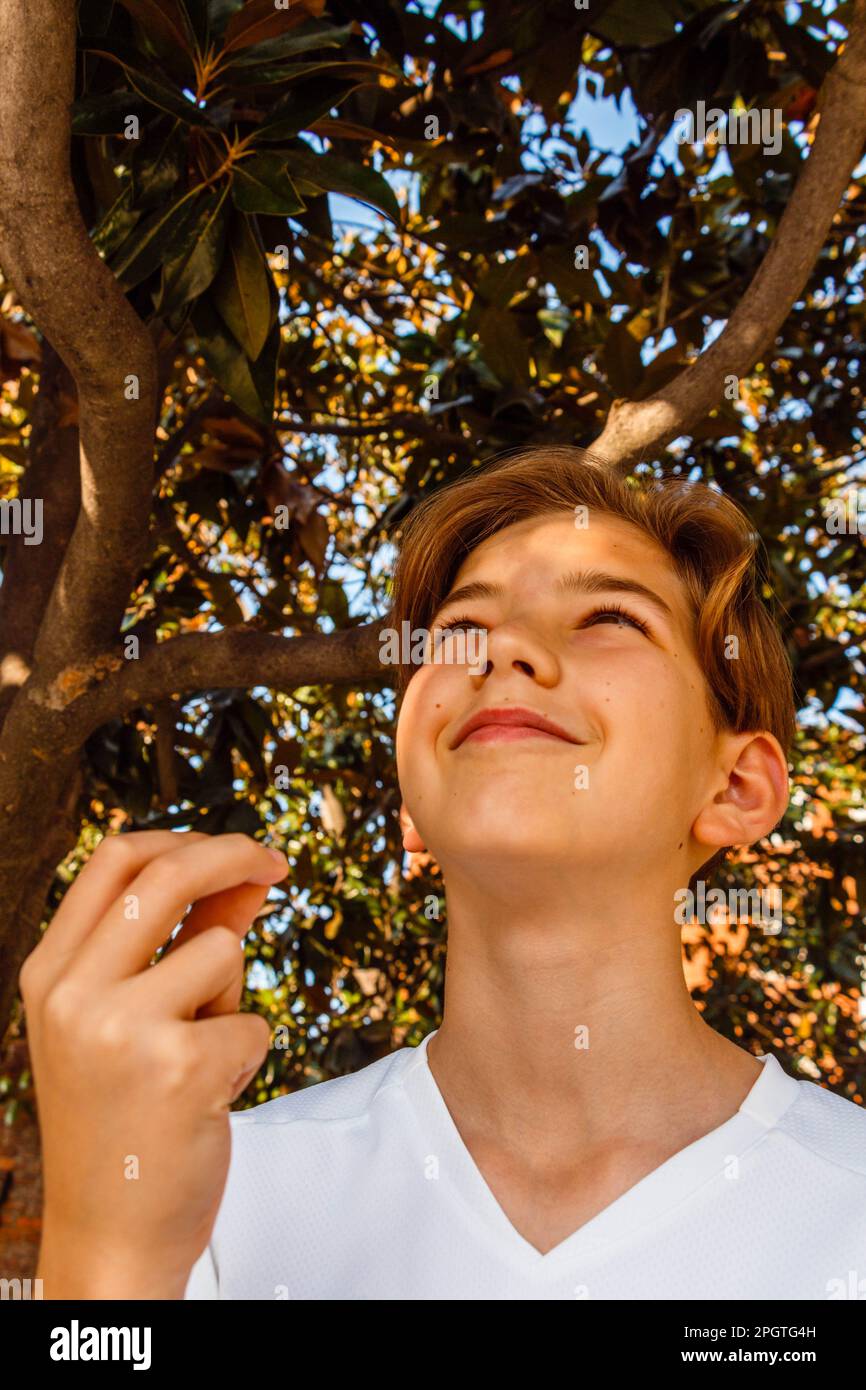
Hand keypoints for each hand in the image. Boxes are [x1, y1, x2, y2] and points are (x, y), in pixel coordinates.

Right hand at [20, 830, 287, 1298]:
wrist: (112, 1234)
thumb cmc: (125, 1116)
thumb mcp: (129, 1019)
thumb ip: (181, 941)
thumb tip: (245, 874)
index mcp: (48, 972)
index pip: (114, 857)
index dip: (183, 838)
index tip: (232, 849)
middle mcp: (72, 992)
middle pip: (167, 872)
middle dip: (236, 853)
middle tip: (278, 863)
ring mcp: (120, 1029)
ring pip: (222, 950)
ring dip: (232, 997)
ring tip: (199, 1057)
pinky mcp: (178, 1068)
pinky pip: (251, 1023)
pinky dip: (247, 1055)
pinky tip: (208, 1100)